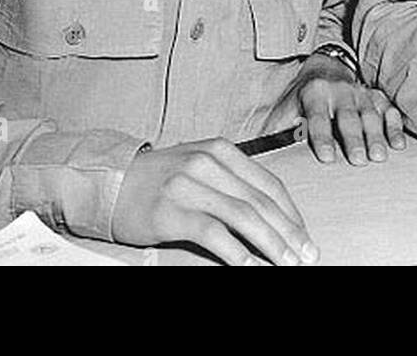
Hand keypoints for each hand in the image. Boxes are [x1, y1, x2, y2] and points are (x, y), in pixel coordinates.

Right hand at [110, 139, 316, 265]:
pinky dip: (235, 252)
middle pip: (260, 202)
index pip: (268, 184)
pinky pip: (212, 233)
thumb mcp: (201, 167)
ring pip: (243, 217)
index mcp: (221, 150)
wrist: (110, 182)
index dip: (291, 213)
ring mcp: (189, 185)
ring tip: (287, 263)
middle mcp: (208, 163)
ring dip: (270, 244)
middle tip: (306, 255)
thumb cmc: (160, 179)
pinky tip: (250, 266)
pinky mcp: (171, 210)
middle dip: (289, 232)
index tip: (305, 236)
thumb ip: (232, 182)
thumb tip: (271, 215)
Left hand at [269, 53, 405, 165]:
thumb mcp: (285, 109)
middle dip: (353, 139)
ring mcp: (360, 92)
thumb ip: (278, 130)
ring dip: (376, 136)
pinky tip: (398, 145)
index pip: (318, 118)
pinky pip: (388, 109)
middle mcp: (339, 91)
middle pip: (348, 117)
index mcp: (314, 93)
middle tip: (358, 160)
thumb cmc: (302, 100)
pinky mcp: (376, 96)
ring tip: (379, 157)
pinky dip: (394, 125)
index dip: (322, 138)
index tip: (327, 158)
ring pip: (370, 114)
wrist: (324, 70)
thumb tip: (266, 154)